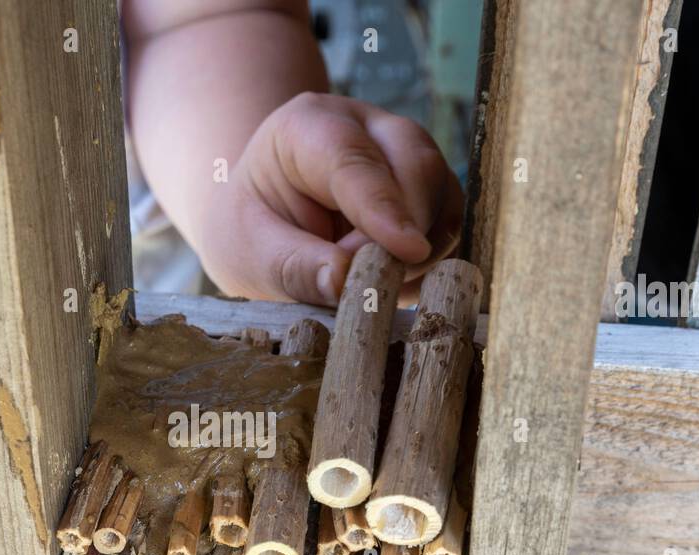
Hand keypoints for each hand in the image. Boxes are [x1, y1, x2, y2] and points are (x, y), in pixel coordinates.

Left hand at [198, 92, 462, 305]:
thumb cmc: (250, 230)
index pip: (355, 159)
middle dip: (409, 231)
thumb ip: (293, 266)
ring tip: (372, 284)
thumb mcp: (249, 251)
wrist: (263, 222)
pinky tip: (389, 280)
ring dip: (422, 252)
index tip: (407, 251)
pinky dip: (429, 261)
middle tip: (374, 284)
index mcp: (308, 126)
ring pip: (443, 196)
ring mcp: (404, 155)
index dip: (384, 207)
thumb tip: (343, 284)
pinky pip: (448, 223)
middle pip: (417, 165)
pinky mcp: (427, 190)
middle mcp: (367, 129)